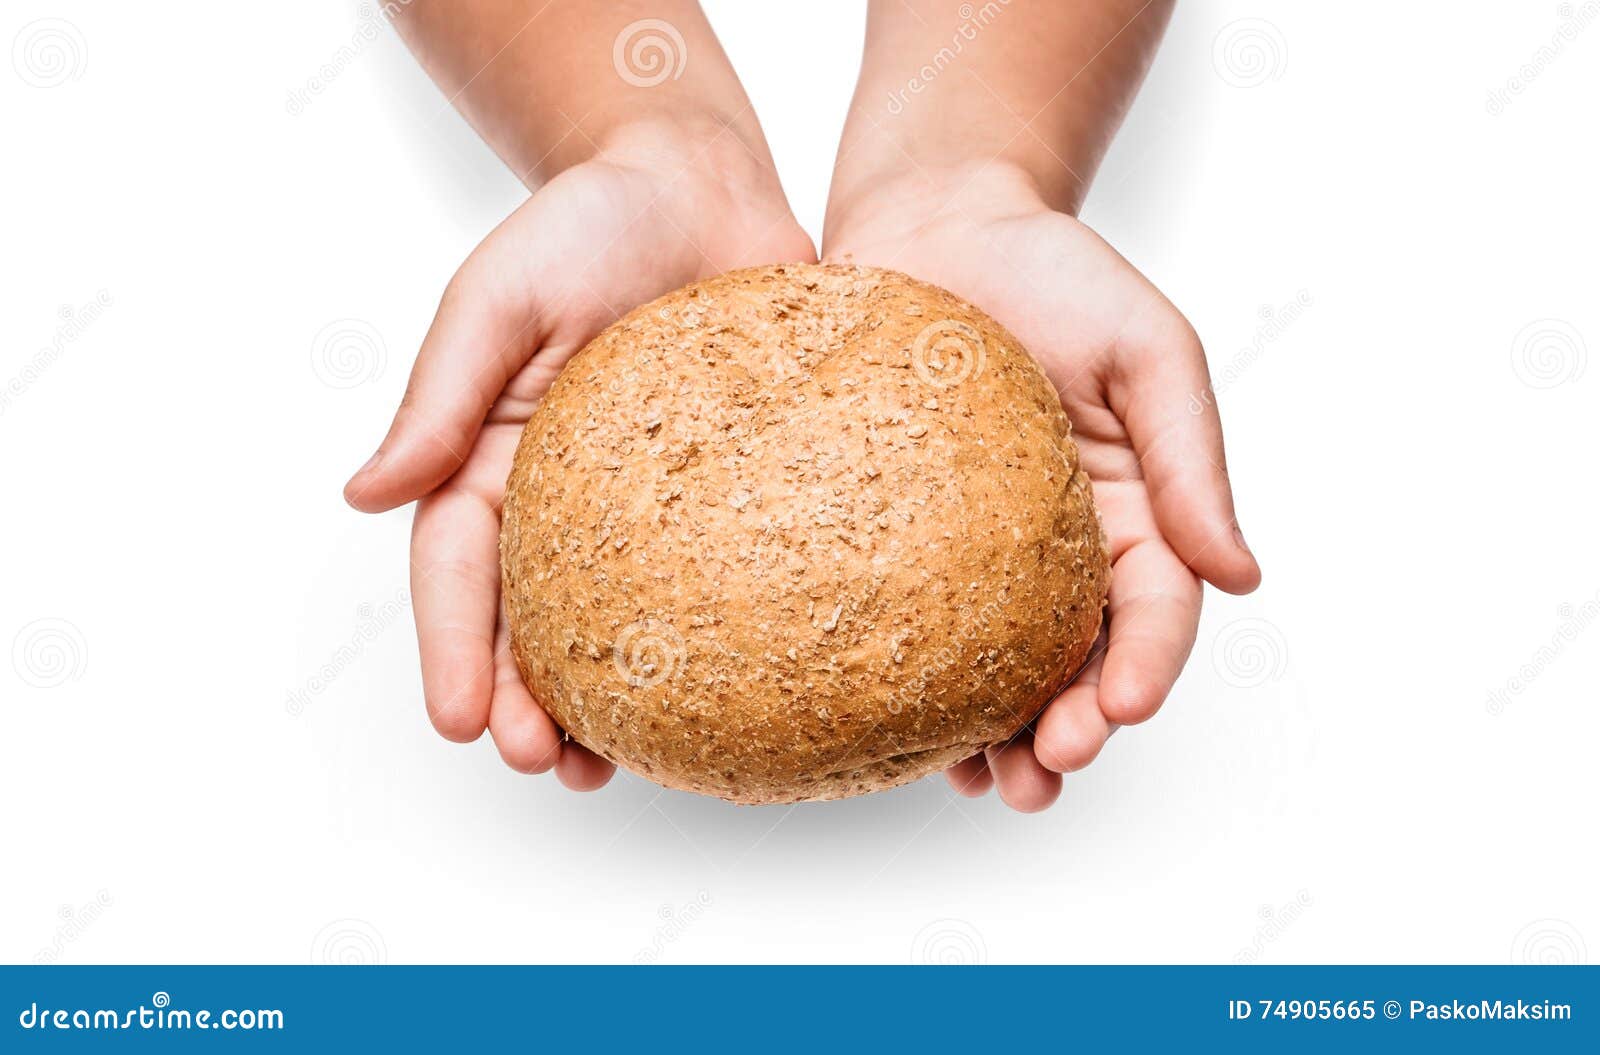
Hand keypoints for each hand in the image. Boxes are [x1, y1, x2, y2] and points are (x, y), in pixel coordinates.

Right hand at [344, 118, 814, 787]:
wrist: (702, 184)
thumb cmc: (588, 222)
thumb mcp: (498, 296)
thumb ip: (441, 394)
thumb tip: (366, 493)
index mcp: (495, 457)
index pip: (459, 570)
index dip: (455, 649)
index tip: (461, 723)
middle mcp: (567, 497)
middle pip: (536, 620)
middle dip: (529, 702)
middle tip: (545, 766)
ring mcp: (649, 505)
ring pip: (619, 622)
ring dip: (607, 703)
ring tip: (609, 769)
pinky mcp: (727, 495)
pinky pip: (713, 581)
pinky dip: (705, 645)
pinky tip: (717, 696)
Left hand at [824, 162, 1260, 810]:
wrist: (934, 221)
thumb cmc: (1053, 271)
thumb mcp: (1147, 351)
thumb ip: (1191, 461)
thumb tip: (1243, 575)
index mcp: (1129, 510)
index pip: (1153, 611)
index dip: (1145, 668)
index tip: (1122, 708)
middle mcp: (1055, 547)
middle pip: (1074, 664)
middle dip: (1069, 729)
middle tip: (1043, 771)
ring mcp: (972, 552)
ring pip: (994, 667)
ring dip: (997, 738)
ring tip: (985, 784)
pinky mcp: (895, 540)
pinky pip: (908, 624)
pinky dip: (915, 684)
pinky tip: (902, 732)